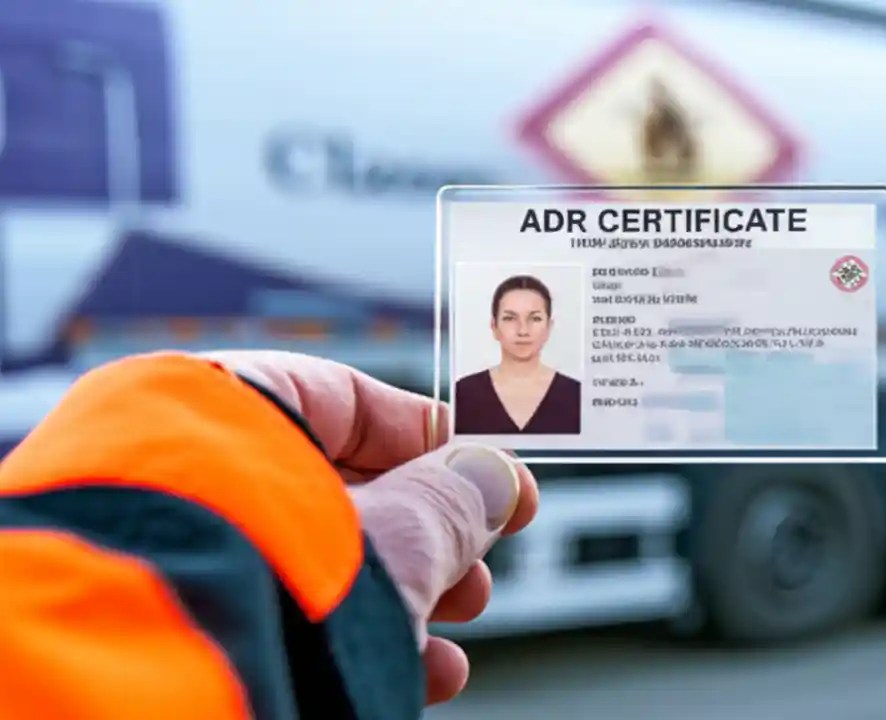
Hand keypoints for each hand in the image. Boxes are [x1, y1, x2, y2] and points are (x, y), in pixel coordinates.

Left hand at [201, 350, 538, 705]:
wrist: (132, 690)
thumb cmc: (255, 587)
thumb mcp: (393, 538)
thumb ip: (452, 502)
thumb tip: (495, 478)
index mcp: (221, 402)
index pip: (349, 400)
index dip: (437, 443)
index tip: (496, 476)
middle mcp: (182, 462)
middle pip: (338, 490)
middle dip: (427, 540)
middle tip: (479, 572)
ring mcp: (173, 540)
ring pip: (311, 560)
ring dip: (400, 599)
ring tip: (452, 641)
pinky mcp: (174, 609)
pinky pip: (276, 607)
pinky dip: (347, 634)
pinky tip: (411, 671)